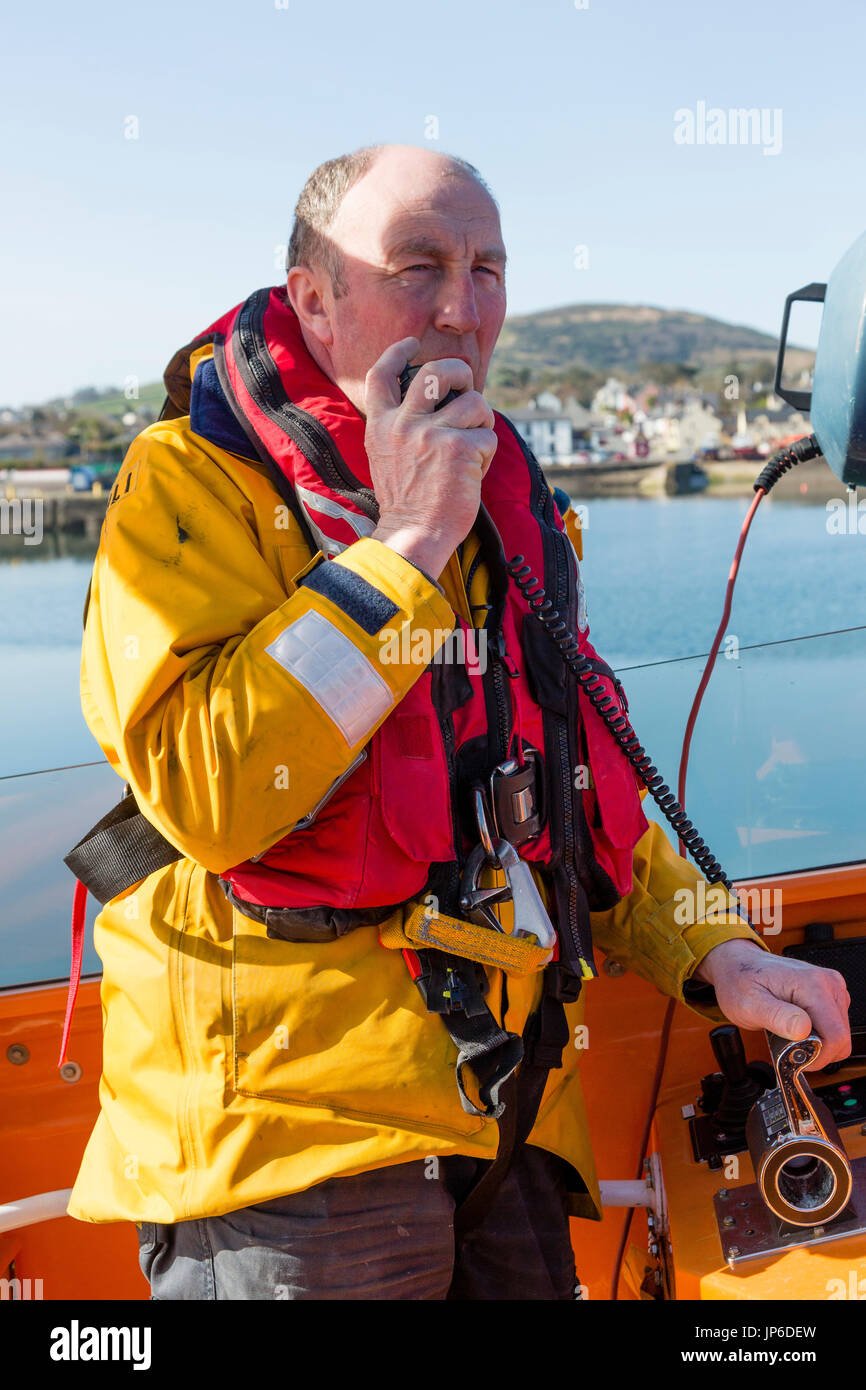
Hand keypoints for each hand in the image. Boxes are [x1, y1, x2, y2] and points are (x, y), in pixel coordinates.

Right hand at [364, 337, 497, 577]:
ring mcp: (431, 435)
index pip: (382, 374)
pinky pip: (488, 435)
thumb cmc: (406, 503)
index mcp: (380, 426)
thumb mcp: (386, 458)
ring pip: (474, 401)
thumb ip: (400, 428)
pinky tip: (474, 473)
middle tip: (467, 389)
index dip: (398, 352)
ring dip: (482, 420)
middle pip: (436, 371)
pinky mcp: (459, 449)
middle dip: (460, 373)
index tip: (413, 344)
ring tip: (475, 445)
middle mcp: (403, 424)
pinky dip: (488, 454)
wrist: (414, 535)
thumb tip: (437, 403)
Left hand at [692, 939, 850, 1067]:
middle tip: (787, 1047)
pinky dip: (819, 1037)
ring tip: (788, 1034)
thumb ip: (776, 1017)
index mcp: (813, 984)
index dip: (819, 1057)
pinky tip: (796, 1029)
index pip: (836, 1035)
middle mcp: (829, 983)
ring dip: (817, 1044)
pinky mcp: (830, 996)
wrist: (737, 964)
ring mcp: (832, 988)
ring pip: (839, 1035)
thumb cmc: (740, 981)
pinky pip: (834, 1028)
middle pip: (841, 1037)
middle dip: (817, 1051)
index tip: (796, 1059)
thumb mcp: (748, 1004)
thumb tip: (803, 1030)